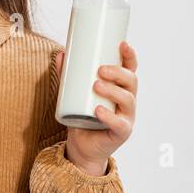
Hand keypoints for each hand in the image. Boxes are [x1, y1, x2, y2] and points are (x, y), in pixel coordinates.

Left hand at [54, 41, 137, 175]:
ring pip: (127, 100)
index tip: (122, 44)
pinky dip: (109, 116)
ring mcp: (126, 117)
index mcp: (121, 89)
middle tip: (99, 69)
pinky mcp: (121, 133)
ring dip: (113, 90)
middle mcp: (128, 101)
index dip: (130, 56)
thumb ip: (68, 76)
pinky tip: (98, 110)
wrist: (82, 148)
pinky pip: (119, 124)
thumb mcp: (74, 95)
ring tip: (96, 85)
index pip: (131, 69)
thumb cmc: (82, 118)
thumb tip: (61, 54)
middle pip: (131, 81)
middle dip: (118, 72)